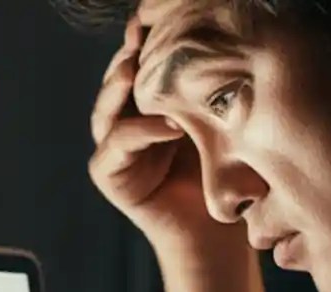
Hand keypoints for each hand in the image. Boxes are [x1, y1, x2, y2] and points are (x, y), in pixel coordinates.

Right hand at [87, 17, 244, 261]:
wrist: (216, 231)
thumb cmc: (223, 175)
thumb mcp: (215, 121)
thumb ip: (204, 89)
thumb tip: (215, 37)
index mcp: (149, 105)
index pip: (140, 64)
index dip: (144, 40)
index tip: (155, 16)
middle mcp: (126, 122)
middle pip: (117, 80)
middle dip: (128, 56)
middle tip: (140, 34)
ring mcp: (113, 148)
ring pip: (107, 107)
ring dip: (119, 86)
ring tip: (135, 68)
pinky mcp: (108, 174)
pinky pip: (117, 145)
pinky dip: (138, 132)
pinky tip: (167, 124)